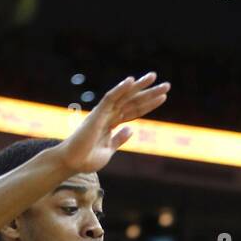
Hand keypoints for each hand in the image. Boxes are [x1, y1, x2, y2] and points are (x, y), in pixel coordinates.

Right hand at [55, 74, 170, 174]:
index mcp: (113, 123)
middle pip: (133, 101)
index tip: (163, 97)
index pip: (135, 111)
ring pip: (125, 96)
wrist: (73, 162)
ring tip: (154, 77)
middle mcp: (109, 115)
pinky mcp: (97, 114)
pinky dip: (120, 89)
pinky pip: (110, 98)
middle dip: (149, 93)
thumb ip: (119, 139)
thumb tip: (131, 130)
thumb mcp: (109, 149)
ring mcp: (103, 113)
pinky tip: (131, 81)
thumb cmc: (87, 158)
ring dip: (140, 87)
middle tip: (167, 85)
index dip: (148, 104)